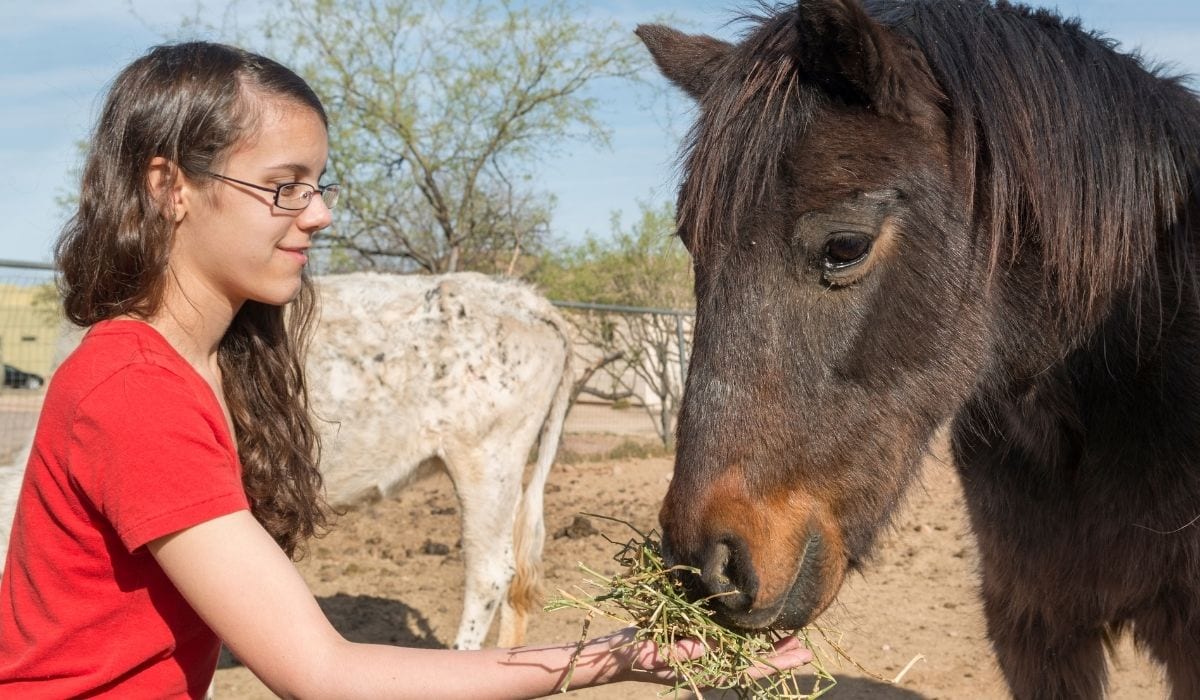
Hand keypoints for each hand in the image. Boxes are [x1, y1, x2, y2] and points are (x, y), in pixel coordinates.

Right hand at [604, 628, 811, 686]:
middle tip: (806, 647)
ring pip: (743, 653)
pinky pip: (727, 644)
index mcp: (706, 672)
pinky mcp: (694, 646)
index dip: (777, 661)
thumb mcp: (659, 654)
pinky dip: (745, 637)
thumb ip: (685, 652)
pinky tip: (753, 628)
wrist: (614, 657)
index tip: (801, 653)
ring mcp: (703, 657)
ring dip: (765, 646)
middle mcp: (710, 667)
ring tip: (788, 637)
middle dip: (778, 655)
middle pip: (752, 662)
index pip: (749, 668)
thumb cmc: (635, 655)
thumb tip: (710, 648)